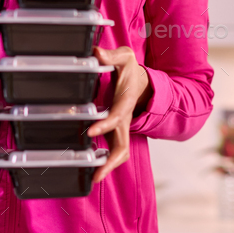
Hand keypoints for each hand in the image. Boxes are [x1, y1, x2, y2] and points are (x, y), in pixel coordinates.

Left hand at [87, 45, 152, 182]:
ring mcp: (122, 128)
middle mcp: (125, 119)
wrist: (143, 83)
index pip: (117, 116)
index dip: (106, 125)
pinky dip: (105, 162)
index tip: (91, 131)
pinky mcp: (117, 132)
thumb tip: (96, 53)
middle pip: (123, 146)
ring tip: (93, 179)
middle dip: (111, 162)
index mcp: (126, 102)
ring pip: (120, 152)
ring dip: (108, 166)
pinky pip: (113, 150)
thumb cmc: (131, 71)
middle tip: (96, 175)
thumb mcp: (125, 57)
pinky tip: (91, 170)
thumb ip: (111, 55)